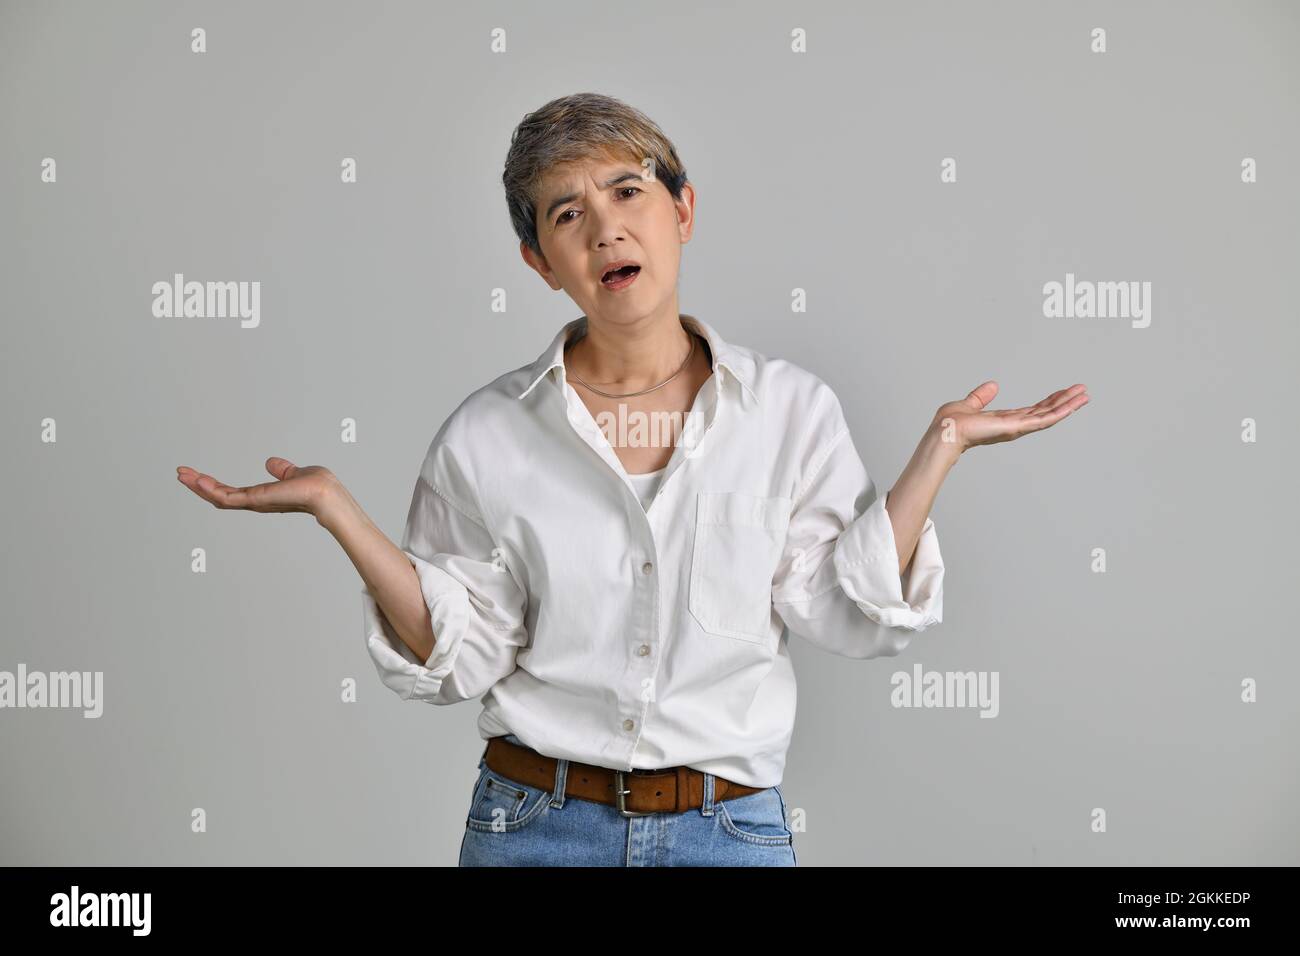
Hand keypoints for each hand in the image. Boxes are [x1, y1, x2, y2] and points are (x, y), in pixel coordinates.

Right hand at [176, 457, 340, 519]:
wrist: (328, 495)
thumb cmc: (319, 486)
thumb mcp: (294, 474)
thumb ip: (281, 471)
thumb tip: (271, 463)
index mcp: (263, 496)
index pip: (231, 492)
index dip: (213, 484)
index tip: (195, 474)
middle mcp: (256, 502)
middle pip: (220, 496)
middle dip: (199, 485)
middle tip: (180, 473)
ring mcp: (255, 503)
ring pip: (220, 497)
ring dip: (199, 486)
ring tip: (182, 475)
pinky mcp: (257, 500)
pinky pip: (229, 497)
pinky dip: (212, 490)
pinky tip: (199, 481)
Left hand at [931, 381, 1088, 454]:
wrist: (946, 431)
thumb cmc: (951, 423)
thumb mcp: (969, 403)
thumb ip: (982, 396)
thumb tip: (993, 385)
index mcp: (1005, 419)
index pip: (1033, 409)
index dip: (1049, 401)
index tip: (1064, 392)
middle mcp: (1014, 425)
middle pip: (1045, 412)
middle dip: (1064, 402)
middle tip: (1083, 391)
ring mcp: (1017, 428)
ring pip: (1049, 415)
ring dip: (1068, 405)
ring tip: (1085, 395)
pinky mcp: (1016, 428)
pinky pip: (1043, 420)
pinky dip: (1059, 412)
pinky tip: (1072, 405)